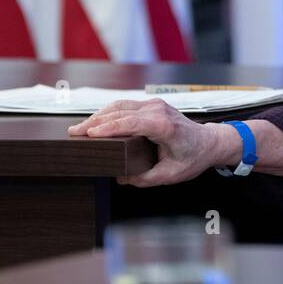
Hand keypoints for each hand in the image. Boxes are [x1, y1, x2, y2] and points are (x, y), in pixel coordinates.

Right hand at [67, 100, 233, 186]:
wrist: (209, 142)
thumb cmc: (193, 158)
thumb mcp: (170, 175)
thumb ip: (144, 178)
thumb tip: (120, 177)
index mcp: (165, 126)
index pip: (131, 123)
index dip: (108, 128)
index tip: (88, 134)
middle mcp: (159, 111)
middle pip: (121, 112)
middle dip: (95, 122)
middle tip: (73, 133)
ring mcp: (155, 105)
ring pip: (120, 105)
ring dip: (98, 116)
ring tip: (79, 128)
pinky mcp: (151, 105)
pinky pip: (126, 106)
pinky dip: (108, 113)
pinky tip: (95, 123)